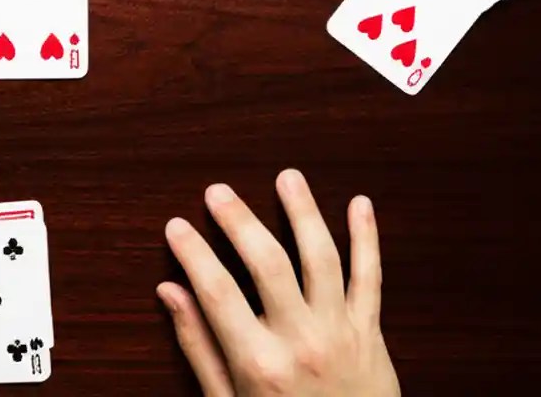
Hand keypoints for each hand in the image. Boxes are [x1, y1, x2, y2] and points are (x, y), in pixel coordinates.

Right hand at [157, 169, 400, 396]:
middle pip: (268, 263)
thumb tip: (169, 293)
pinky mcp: (371, 335)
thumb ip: (198, 346)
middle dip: (239, 221)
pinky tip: (360, 205)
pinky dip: (368, 239)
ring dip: (304, 212)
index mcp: (259, 362)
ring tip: (287, 177)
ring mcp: (341, 334)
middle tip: (218, 191)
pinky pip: (371, 278)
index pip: (217, 290)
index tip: (176, 226)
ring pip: (322, 258)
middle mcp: (301, 341)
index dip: (193, 253)